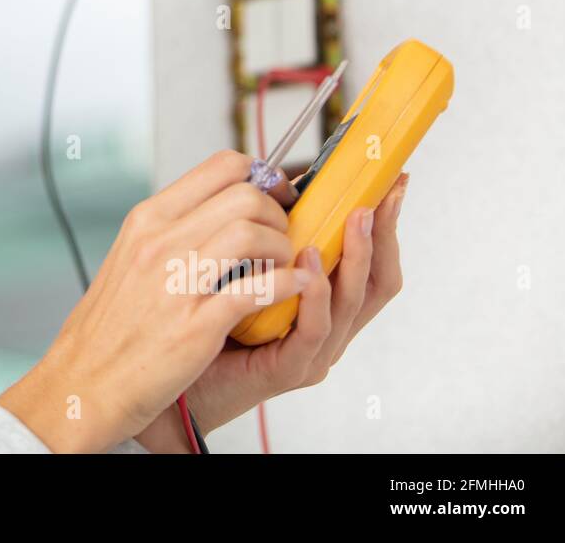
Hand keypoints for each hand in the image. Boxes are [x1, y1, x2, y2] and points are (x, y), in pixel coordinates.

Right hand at [0, 150, 311, 452]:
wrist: (83, 382)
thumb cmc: (109, 328)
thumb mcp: (129, 257)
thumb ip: (171, 230)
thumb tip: (221, 211)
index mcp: (147, 220)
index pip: (221, 166)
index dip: (262, 175)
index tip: (275, 195)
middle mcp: (159, 242)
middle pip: (245, 195)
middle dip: (278, 214)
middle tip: (281, 238)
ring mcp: (176, 282)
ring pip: (253, 234)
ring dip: (282, 249)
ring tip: (281, 267)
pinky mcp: (196, 325)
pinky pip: (257, 289)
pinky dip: (286, 285)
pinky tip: (292, 289)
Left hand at [171, 171, 409, 436]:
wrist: (174, 383)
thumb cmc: (204, 322)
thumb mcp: (243, 266)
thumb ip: (270, 235)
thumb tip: (286, 180)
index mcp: (321, 300)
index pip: (367, 259)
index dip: (382, 222)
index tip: (390, 181)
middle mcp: (326, 325)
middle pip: (375, 281)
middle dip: (384, 234)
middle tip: (383, 194)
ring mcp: (312, 350)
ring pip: (351, 302)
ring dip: (356, 256)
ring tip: (356, 217)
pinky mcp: (289, 368)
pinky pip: (313, 331)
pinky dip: (316, 295)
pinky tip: (310, 264)